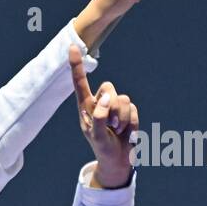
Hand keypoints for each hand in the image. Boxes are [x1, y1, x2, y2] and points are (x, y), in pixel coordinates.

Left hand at [69, 45, 136, 187]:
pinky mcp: (129, 110)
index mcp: (86, 106)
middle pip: (109, 88)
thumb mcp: (95, 136)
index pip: (80, 82)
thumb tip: (106, 98)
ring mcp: (115, 105)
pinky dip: (130, 122)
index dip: (77, 65)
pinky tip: (125, 130)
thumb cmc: (101, 147)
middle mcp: (100, 102)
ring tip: (116, 130)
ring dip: (121, 117)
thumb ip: (98, 117)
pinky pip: (134, 108)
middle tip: (110, 124)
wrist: (118, 158)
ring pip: (123, 98)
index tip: (72, 47)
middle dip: (112, 106)